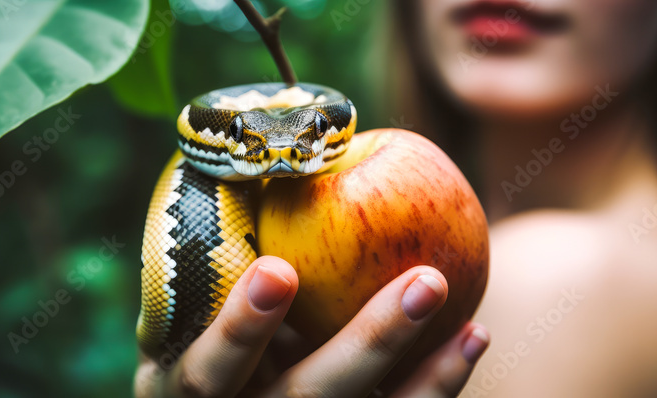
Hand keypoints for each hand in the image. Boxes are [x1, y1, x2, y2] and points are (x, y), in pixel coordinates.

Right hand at [134, 256, 489, 397]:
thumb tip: (252, 146)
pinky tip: (473, 336)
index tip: (279, 271)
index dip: (239, 330)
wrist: (237, 392)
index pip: (206, 371)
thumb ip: (211, 248)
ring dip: (419, 365)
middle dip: (368, 343)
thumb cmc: (200, 317)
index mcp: (183, 386)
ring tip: (456, 299)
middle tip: (426, 280)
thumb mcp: (187, 298)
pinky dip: (439, 383)